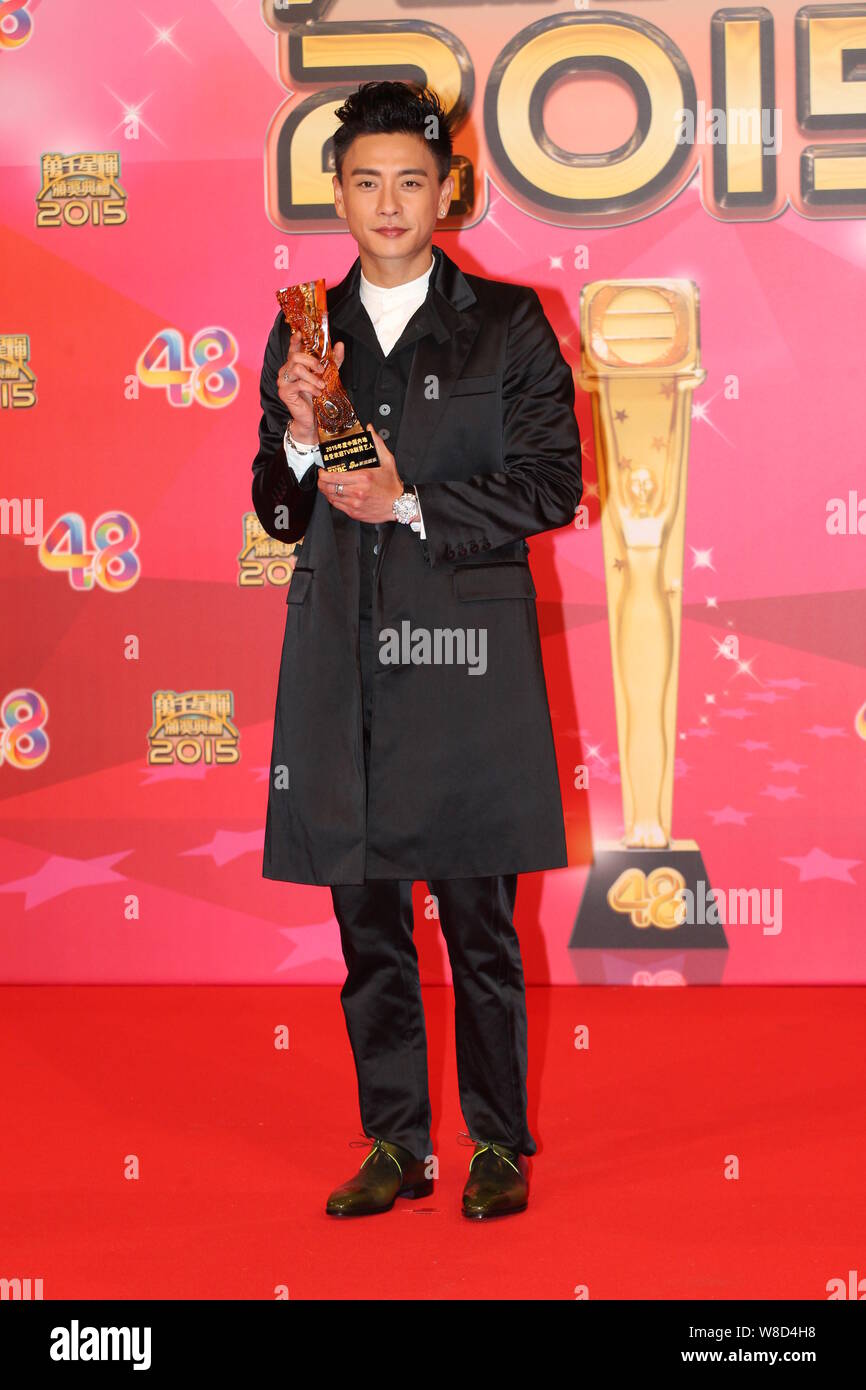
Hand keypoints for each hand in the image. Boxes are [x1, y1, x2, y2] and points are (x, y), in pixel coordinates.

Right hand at [277, 331, 345, 445]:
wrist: (311, 418)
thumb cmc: (316, 396)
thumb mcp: (328, 375)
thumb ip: (334, 361)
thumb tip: (340, 344)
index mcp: (294, 365)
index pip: (293, 349)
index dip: (294, 340)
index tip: (299, 334)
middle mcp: (286, 371)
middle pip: (295, 357)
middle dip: (311, 361)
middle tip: (322, 370)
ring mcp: (283, 381)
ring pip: (296, 369)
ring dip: (312, 376)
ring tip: (321, 385)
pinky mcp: (284, 392)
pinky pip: (298, 384)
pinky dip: (311, 387)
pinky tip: (317, 393)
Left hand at [317, 422, 403, 522]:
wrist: (399, 505)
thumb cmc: (392, 485)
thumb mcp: (388, 461)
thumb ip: (377, 443)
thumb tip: (370, 429)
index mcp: (363, 478)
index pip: (334, 477)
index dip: (323, 474)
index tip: (322, 471)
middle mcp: (357, 492)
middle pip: (329, 487)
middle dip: (321, 482)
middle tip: (322, 478)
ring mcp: (355, 504)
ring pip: (331, 498)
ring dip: (326, 491)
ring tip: (326, 486)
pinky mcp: (354, 512)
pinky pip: (337, 506)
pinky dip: (333, 500)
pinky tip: (335, 495)